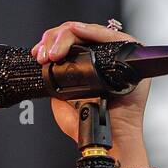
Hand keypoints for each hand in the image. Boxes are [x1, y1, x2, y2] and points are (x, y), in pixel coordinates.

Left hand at [32, 20, 150, 167]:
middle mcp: (104, 57)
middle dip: (55, 39)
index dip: (52, 43)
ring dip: (66, 36)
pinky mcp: (129, 52)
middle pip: (78, 34)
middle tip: (44, 54)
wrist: (106, 137)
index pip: (70, 44)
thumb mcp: (63, 101)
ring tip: (54, 51)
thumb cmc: (89, 124)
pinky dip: (91, 31)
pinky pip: (109, 35)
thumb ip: (58, 82)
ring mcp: (117, 54)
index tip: (38, 54)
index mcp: (90, 66)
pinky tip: (75, 30)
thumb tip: (48, 66)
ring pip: (88, 31)